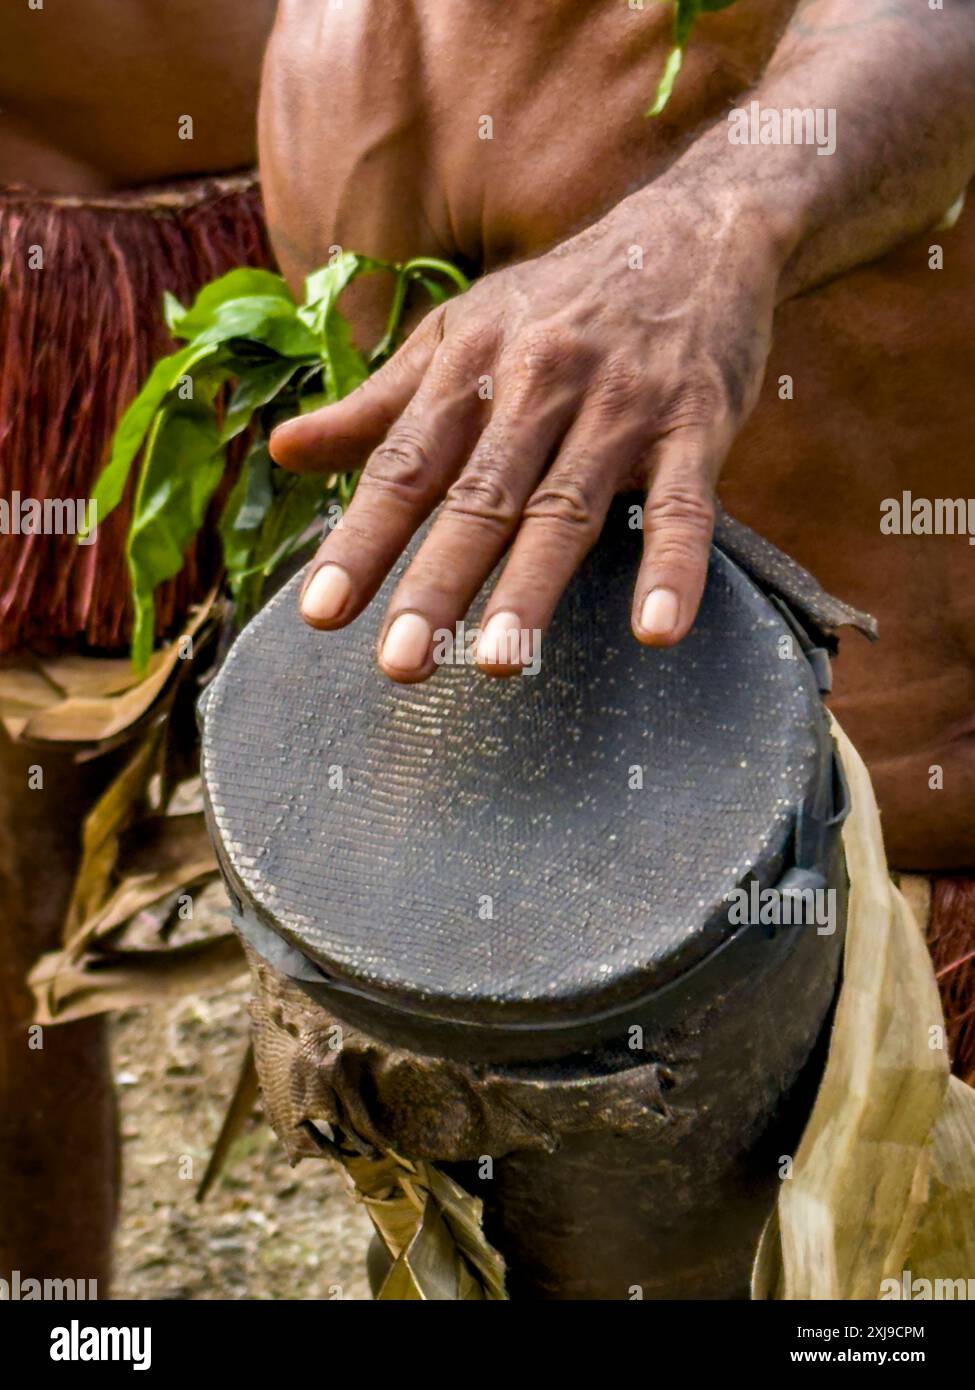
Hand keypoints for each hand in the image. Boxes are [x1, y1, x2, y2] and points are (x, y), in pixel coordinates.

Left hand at [270, 184, 785, 680]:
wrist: (693, 231)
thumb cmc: (559, 301)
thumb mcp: (458, 334)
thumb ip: (377, 405)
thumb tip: (282, 452)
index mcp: (468, 366)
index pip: (404, 464)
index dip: (361, 539)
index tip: (321, 615)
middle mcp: (537, 382)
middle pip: (480, 496)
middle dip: (438, 580)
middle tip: (402, 663)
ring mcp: (619, 404)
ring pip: (568, 506)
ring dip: (533, 586)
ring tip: (501, 663)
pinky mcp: (696, 422)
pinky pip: (682, 505)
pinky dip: (673, 566)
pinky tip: (657, 629)